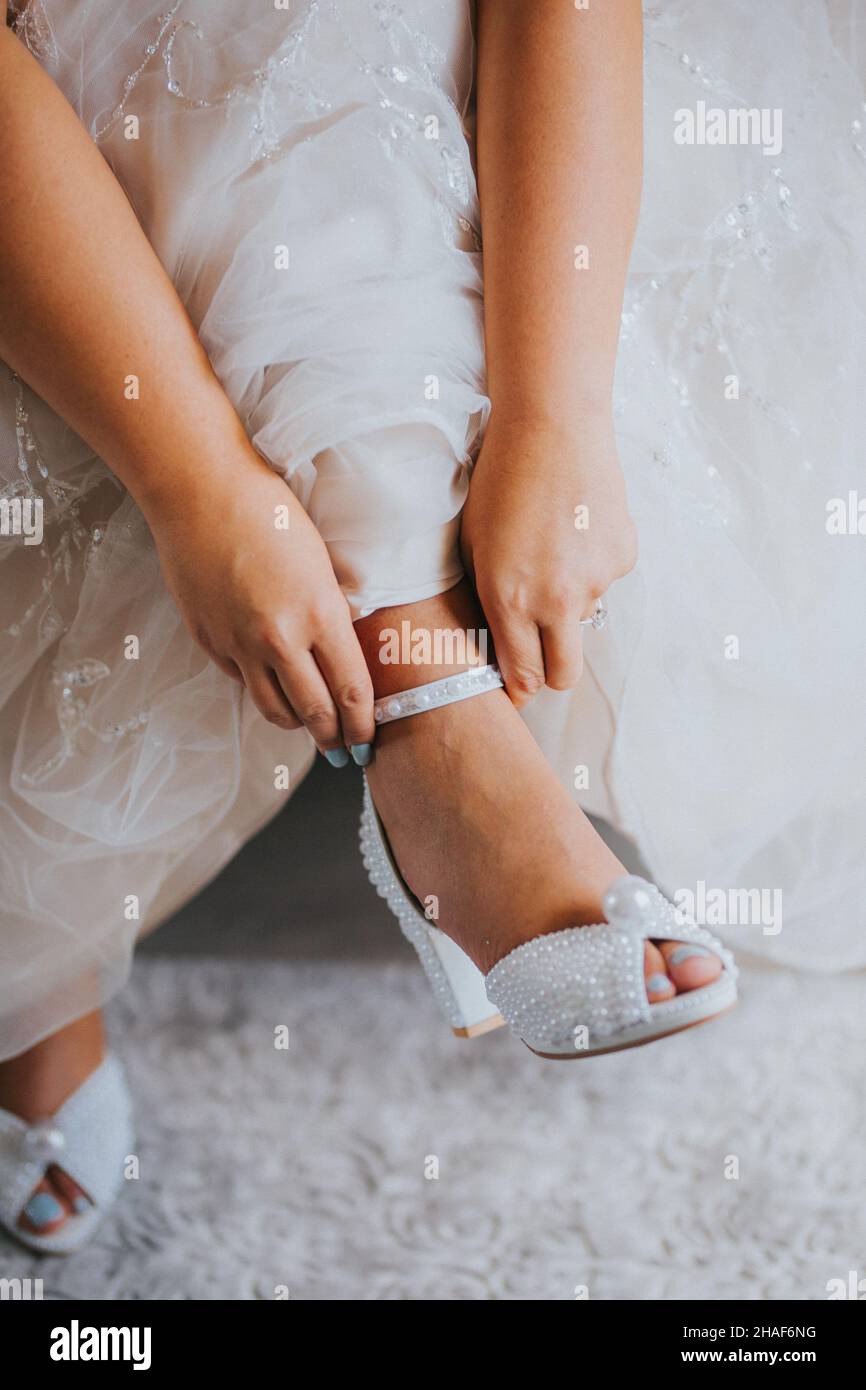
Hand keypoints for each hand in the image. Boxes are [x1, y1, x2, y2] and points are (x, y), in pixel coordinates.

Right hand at [147, 457, 373, 757]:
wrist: (200, 491)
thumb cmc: (269, 512)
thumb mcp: (321, 563)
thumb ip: (332, 613)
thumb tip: (341, 653)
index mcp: (319, 615)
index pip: (352, 692)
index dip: (363, 725)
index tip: (370, 739)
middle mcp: (279, 639)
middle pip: (314, 713)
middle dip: (334, 738)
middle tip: (344, 748)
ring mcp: (238, 644)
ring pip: (273, 709)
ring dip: (296, 724)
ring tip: (307, 722)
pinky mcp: (208, 640)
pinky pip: (239, 681)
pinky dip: (257, 686)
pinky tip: (268, 679)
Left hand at [460, 413, 636, 706]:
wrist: (552, 424)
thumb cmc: (499, 480)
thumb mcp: (471, 545)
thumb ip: (484, 600)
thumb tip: (493, 641)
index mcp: (510, 600)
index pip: (523, 677)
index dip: (518, 689)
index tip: (515, 689)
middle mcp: (557, 601)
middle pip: (564, 676)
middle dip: (551, 675)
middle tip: (539, 655)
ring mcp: (597, 581)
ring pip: (582, 617)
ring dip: (566, 599)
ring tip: (548, 546)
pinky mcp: (624, 557)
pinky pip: (603, 579)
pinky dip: (589, 565)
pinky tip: (574, 526)